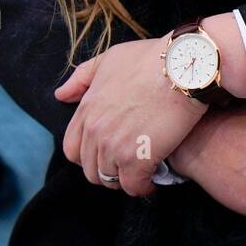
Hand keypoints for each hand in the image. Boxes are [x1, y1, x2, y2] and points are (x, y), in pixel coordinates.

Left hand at [55, 37, 206, 195]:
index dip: (88, 155)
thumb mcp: (111, 58)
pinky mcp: (137, 159)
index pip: (72, 148)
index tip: (106, 153)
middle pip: (90, 169)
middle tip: (126, 164)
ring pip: (110, 180)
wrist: (183, 68)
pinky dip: (142, 187)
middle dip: (106, 170)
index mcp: (87, 109)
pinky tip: (152, 180)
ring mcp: (114, 147)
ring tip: (140, 172)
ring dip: (124, 179)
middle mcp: (95, 131)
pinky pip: (133, 186)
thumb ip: (83, 77)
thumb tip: (61, 95)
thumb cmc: (151, 59)